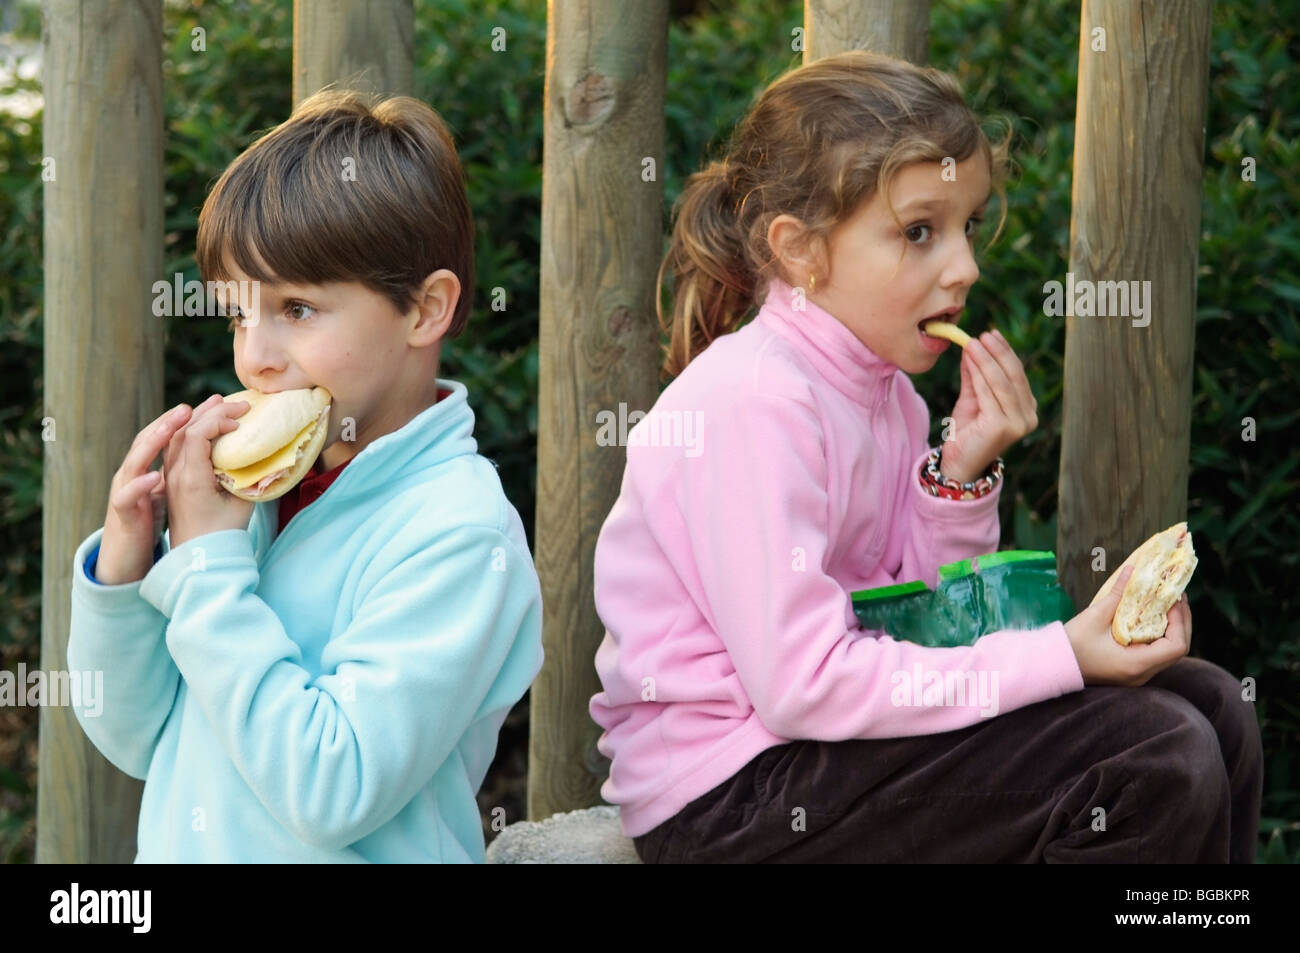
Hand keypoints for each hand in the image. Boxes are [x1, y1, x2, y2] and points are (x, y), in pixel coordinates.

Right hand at [96, 403, 198, 584]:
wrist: (127, 555)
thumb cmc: (150, 520)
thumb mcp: (172, 492)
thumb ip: (186, 472)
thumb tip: (221, 458)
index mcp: (150, 466)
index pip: (166, 436)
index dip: (183, 420)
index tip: (206, 406)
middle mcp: (135, 473)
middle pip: (149, 440)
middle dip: (168, 422)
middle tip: (188, 407)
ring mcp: (126, 490)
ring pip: (135, 461)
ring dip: (152, 442)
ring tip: (169, 428)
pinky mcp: (123, 512)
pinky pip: (128, 496)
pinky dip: (140, 485)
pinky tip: (155, 477)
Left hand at [162, 394, 254, 548]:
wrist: (197, 559)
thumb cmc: (223, 535)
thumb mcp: (243, 503)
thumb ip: (249, 475)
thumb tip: (261, 454)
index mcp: (191, 478)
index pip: (197, 434)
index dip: (219, 420)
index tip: (242, 421)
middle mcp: (176, 474)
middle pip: (185, 430)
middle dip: (211, 412)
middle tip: (238, 403)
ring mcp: (172, 477)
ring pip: (178, 436)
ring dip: (199, 417)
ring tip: (219, 404)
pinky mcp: (174, 481)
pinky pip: (178, 447)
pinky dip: (192, 431)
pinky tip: (207, 426)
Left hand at [940, 329, 1038, 482]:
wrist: (957, 463)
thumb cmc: (966, 432)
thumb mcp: (972, 398)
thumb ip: (974, 375)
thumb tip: (971, 346)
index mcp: (1026, 409)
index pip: (1017, 375)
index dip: (1005, 352)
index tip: (990, 334)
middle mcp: (1029, 417)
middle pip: (1013, 376)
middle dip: (997, 353)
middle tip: (983, 335)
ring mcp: (1018, 424)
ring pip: (1001, 383)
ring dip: (986, 360)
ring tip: (972, 343)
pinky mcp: (1003, 427)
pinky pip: (989, 394)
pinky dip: (978, 374)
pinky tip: (970, 360)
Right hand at [1064, 565, 1191, 685]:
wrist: (1054, 664)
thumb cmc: (1072, 643)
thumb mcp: (1095, 616)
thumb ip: (1117, 594)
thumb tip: (1133, 569)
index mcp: (1136, 663)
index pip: (1176, 646)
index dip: (1180, 620)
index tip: (1173, 599)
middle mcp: (1142, 674)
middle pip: (1178, 650)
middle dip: (1182, 621)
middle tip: (1177, 597)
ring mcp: (1138, 675)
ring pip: (1170, 652)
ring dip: (1174, 628)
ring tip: (1168, 605)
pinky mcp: (1133, 671)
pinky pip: (1157, 653)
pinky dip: (1161, 635)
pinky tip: (1154, 619)